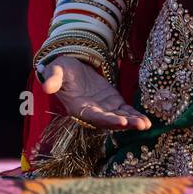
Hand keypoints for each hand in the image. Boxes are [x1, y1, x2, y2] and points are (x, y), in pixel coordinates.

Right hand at [37, 56, 151, 131]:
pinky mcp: (113, 102)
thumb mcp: (56, 70)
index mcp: (79, 107)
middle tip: (140, 125)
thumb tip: (46, 86)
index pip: (94, 116)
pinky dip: (134, 115)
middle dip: (125, 124)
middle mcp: (92, 112)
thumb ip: (53, 78)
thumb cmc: (61, 69)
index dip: (107, 120)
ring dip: (133, 122)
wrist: (71, 68)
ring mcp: (104, 108)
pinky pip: (125, 111)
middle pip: (110, 121)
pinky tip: (146, 120)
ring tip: (146, 125)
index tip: (120, 122)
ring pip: (120, 118)